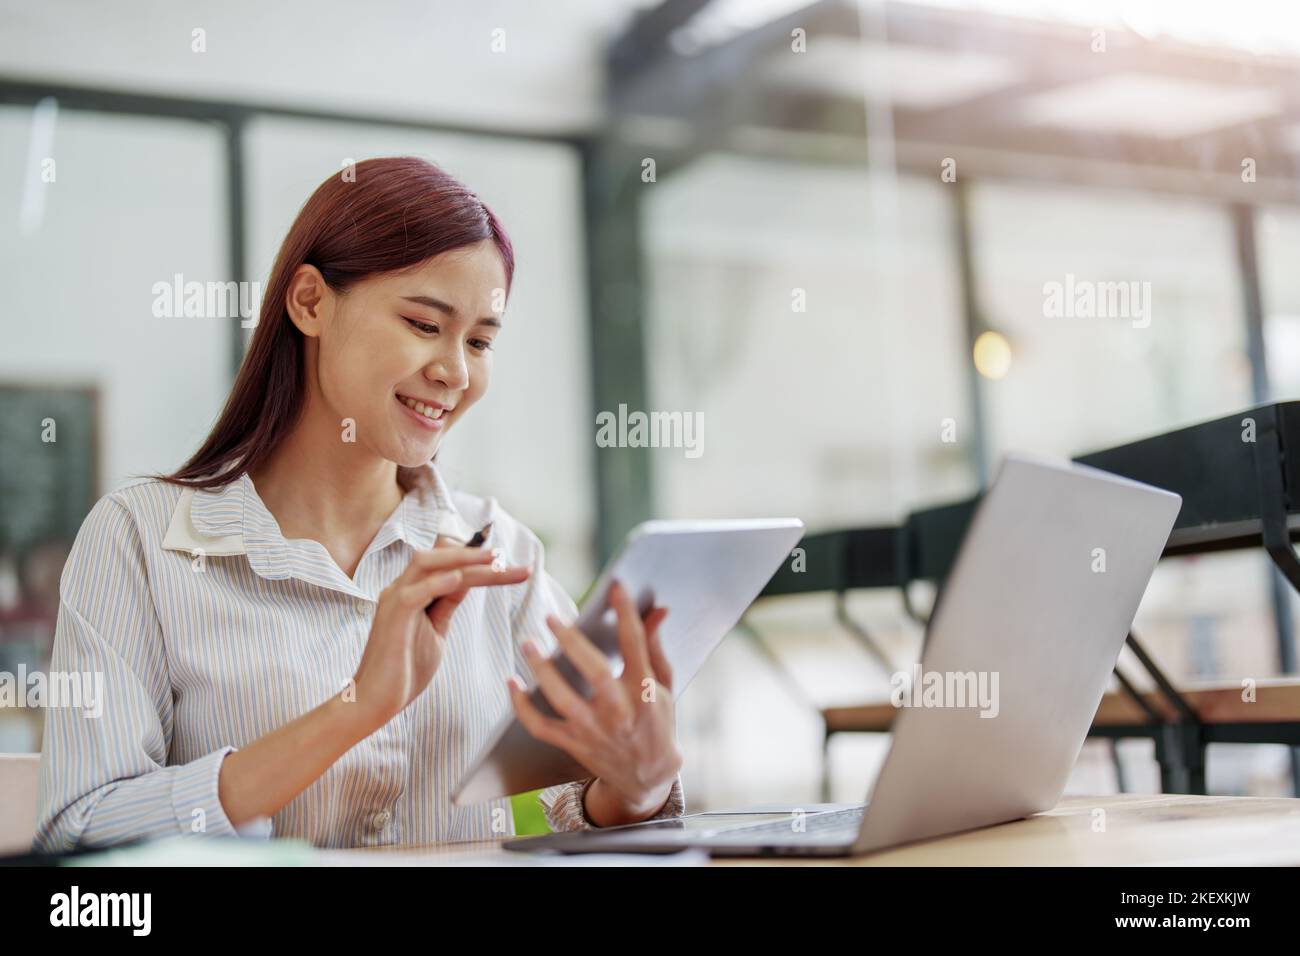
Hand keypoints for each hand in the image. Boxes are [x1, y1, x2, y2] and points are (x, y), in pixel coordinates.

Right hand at [351, 546, 529, 730]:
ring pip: (426, 565)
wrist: (375, 701)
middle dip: (474, 554)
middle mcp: (400, 589)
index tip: (508, 564)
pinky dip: (437, 583)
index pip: (445, 563)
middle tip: (507, 557)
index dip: (474, 559)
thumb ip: (446, 604)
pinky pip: (414, 594)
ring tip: (494, 561)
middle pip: (438, 557)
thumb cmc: (405, 670)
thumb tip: (465, 579)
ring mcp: (394, 601)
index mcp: (411, 591)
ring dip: (462, 560)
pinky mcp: (392, 619)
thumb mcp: (435, 631)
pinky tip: (460, 579)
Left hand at [507, 579, 681, 824]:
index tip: (615, 587)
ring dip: (541, 671)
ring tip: (527, 643)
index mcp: (644, 691)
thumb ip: (656, 648)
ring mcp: (594, 730)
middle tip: (551, 617)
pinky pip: (540, 726)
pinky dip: (522, 706)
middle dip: (572, 642)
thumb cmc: (656, 722)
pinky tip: (511, 683)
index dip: (626, 613)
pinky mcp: (573, 744)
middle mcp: (619, 711)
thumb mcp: (664, 685)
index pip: (635, 645)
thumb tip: (657, 610)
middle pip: (594, 672)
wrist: (647, 777)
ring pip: (562, 699)